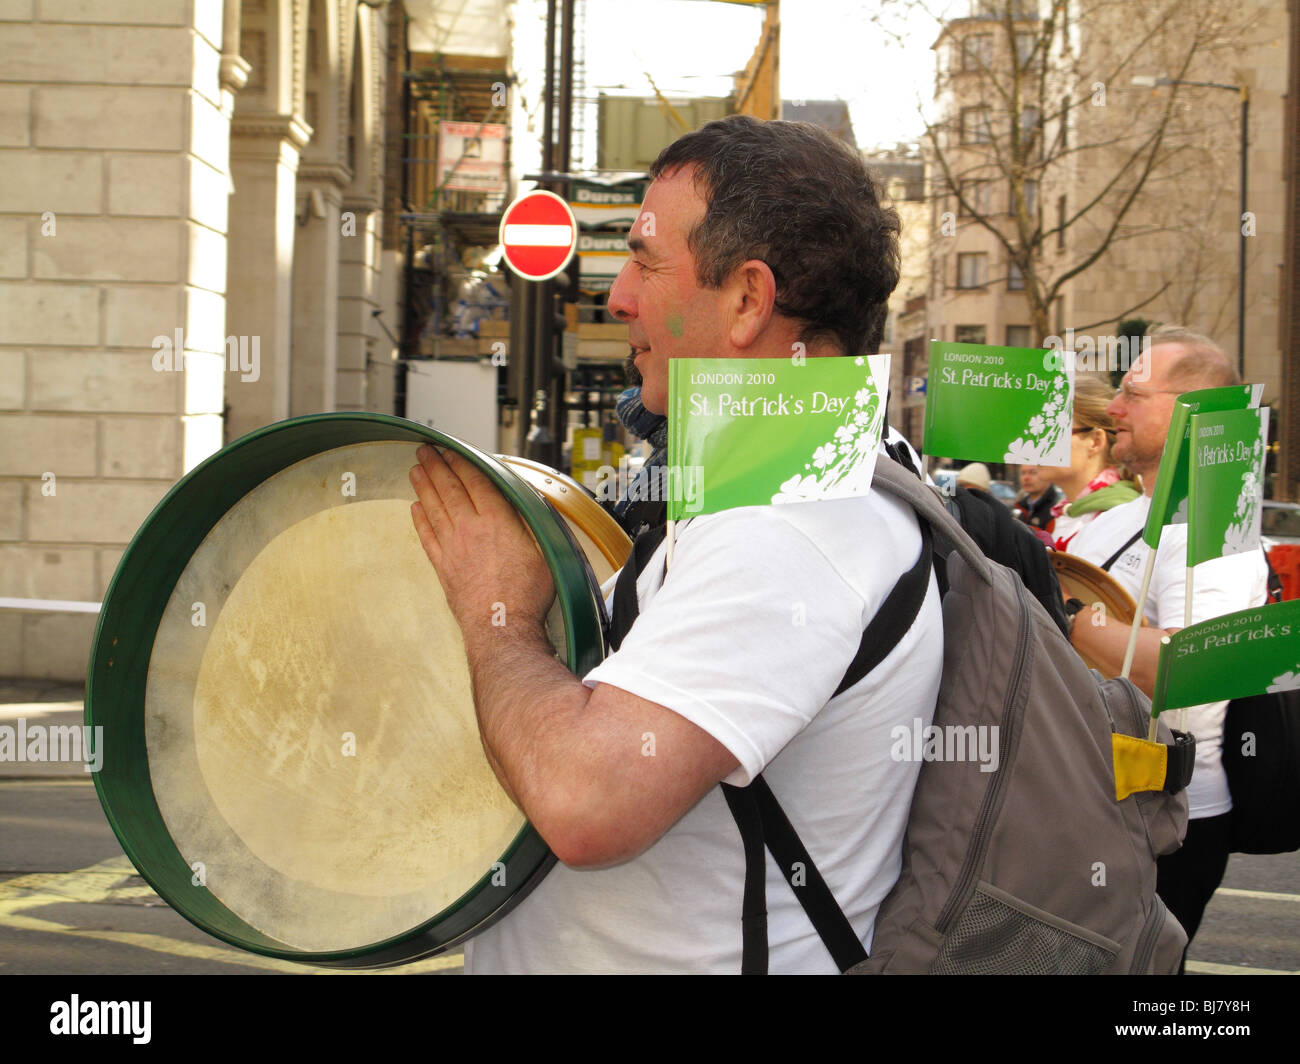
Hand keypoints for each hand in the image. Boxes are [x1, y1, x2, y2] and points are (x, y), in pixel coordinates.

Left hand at [409, 444, 555, 644]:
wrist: (502, 627)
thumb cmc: (526, 594)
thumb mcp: (543, 551)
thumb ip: (530, 523)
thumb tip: (527, 503)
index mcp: (496, 521)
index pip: (475, 482)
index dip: (461, 464)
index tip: (451, 451)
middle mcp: (470, 529)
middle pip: (449, 490)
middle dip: (436, 467)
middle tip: (425, 451)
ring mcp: (452, 548)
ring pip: (433, 509)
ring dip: (424, 487)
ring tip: (416, 470)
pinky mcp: (443, 567)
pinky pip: (427, 537)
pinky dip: (419, 521)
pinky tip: (415, 509)